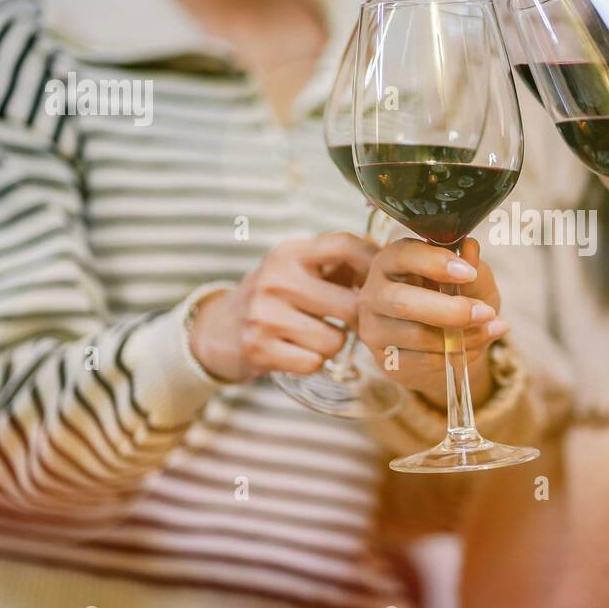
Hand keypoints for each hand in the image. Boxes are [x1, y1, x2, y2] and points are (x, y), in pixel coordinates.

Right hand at [190, 233, 376, 381]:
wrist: (217, 330)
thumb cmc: (274, 298)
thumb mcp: (298, 270)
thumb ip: (340, 265)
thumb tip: (392, 268)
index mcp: (290, 252)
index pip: (345, 244)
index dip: (373, 263)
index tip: (382, 282)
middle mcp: (276, 279)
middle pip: (351, 304)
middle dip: (358, 319)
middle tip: (350, 322)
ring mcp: (265, 314)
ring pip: (336, 340)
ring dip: (333, 344)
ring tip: (314, 336)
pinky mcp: (258, 348)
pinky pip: (314, 363)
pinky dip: (312, 362)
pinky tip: (298, 352)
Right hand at [356, 237, 508, 405]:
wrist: (446, 343)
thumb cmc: (455, 299)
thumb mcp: (470, 279)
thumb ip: (471, 266)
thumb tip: (471, 247)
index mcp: (390, 262)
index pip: (402, 256)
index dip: (435, 262)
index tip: (469, 272)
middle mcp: (374, 293)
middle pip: (402, 302)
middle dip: (449, 310)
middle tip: (486, 312)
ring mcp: (375, 329)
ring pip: (416, 336)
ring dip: (461, 336)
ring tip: (492, 329)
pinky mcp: (386, 360)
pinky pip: (424, 360)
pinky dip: (456, 355)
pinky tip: (476, 346)